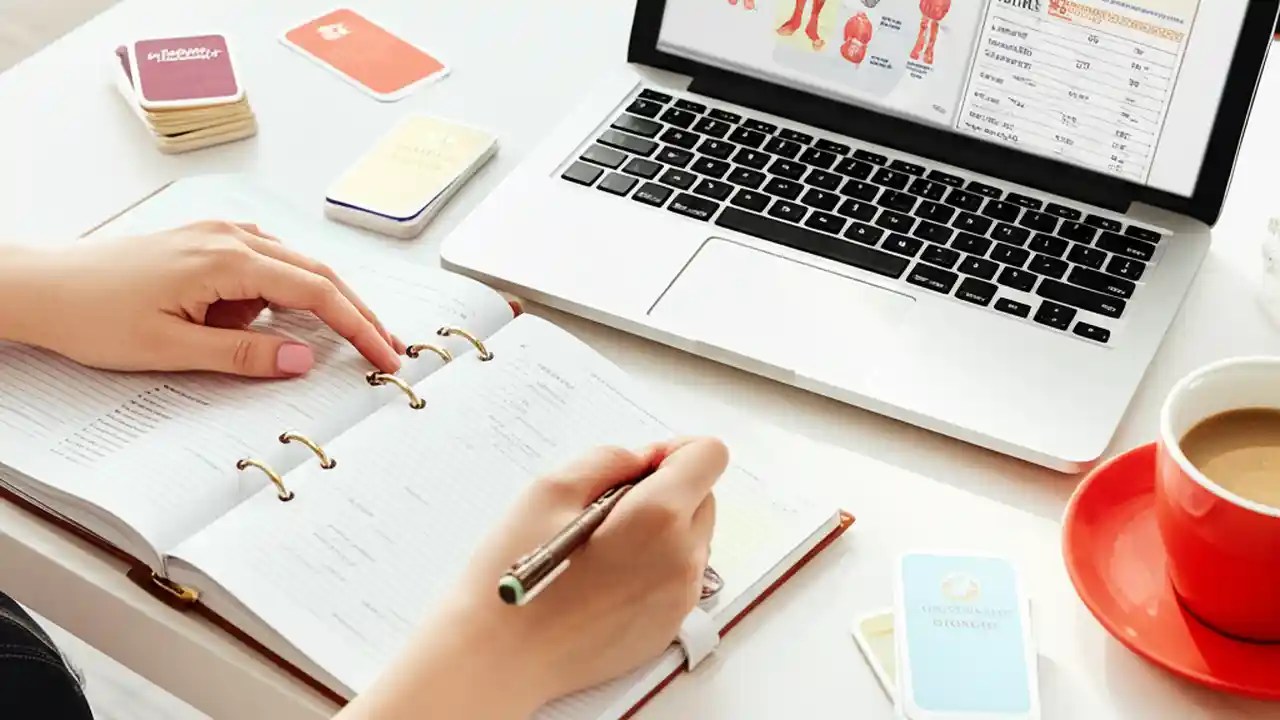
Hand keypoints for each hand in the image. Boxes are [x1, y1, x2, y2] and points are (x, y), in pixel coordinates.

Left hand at [1, 221, 401, 376]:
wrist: (42, 287)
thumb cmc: (93, 314)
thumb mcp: (172, 348)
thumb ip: (245, 353)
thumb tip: (301, 358)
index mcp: (227, 259)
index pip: (316, 293)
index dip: (358, 326)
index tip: (385, 352)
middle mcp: (230, 237)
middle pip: (317, 273)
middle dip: (355, 313)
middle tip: (386, 346)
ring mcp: (219, 235)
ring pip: (293, 267)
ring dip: (319, 303)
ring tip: (338, 339)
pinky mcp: (207, 243)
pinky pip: (264, 265)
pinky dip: (282, 293)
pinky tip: (272, 319)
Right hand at [339, 438, 726, 719]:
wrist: (500, 657)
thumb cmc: (515, 575)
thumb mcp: (550, 489)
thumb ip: (609, 459)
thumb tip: (642, 459)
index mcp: (657, 518)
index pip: (709, 455)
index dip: (675, 450)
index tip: (642, 466)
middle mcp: (681, 559)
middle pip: (704, 498)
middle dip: (666, 491)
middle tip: (607, 508)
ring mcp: (679, 598)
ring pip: (692, 540)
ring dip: (661, 531)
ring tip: (601, 548)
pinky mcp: (667, 626)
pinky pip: (678, 579)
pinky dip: (653, 568)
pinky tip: (604, 579)